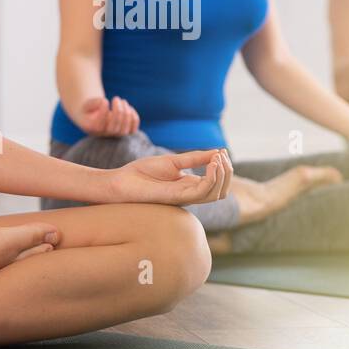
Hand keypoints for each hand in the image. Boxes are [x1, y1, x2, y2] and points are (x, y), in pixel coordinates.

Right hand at [79, 95, 140, 136]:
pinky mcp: (125, 132)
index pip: (99, 125)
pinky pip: (133, 130)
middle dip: (118, 111)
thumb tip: (104, 101)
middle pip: (114, 129)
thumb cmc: (90, 109)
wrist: (95, 116)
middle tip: (116, 98)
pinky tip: (128, 107)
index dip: (103, 111)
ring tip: (122, 101)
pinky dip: (134, 118)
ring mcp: (115, 134)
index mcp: (92, 128)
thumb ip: (93, 102)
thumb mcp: (87, 104)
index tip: (105, 100)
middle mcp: (104, 134)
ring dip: (126, 113)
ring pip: (124, 130)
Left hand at [108, 149, 232, 205]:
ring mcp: (184, 198)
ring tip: (218, 158)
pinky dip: (211, 178)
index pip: (217, 183)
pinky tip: (210, 164)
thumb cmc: (142, 173)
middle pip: (221, 191)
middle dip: (228, 173)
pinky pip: (202, 192)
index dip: (225, 168)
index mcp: (190, 186)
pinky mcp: (176, 197)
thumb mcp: (173, 161)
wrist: (120, 182)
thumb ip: (195, 158)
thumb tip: (217, 152)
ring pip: (216, 194)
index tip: (222, 151)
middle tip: (222, 155)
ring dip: (222, 175)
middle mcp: (190, 195)